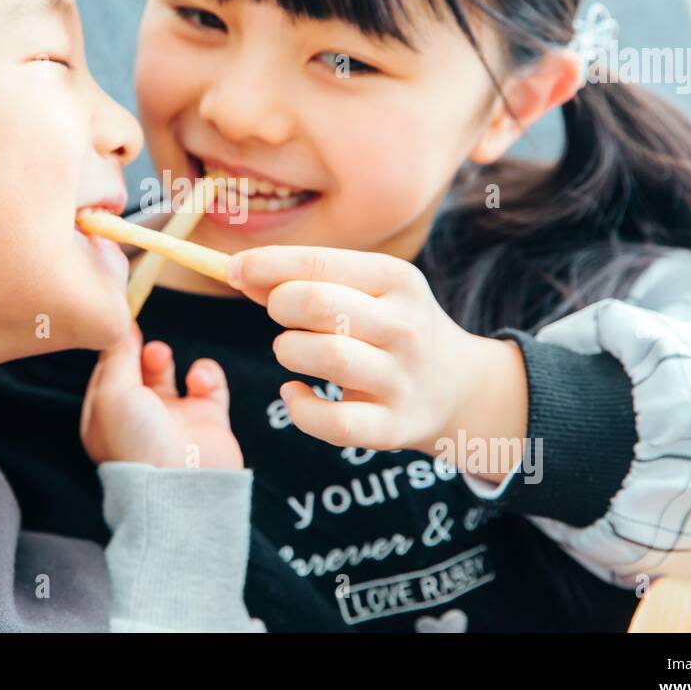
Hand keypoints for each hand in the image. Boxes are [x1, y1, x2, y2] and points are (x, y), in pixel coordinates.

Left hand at [81, 325, 243, 469]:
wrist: (183, 485)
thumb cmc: (137, 442)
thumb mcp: (112, 393)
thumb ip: (117, 354)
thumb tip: (121, 325)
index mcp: (107, 417)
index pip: (105, 373)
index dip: (112, 346)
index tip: (119, 319)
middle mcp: (138, 418)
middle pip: (134, 370)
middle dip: (137, 350)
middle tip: (138, 340)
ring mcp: (173, 418)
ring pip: (167, 373)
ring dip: (163, 358)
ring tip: (161, 358)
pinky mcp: (208, 418)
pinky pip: (208, 382)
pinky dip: (205, 373)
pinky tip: (198, 380)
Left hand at [227, 246, 527, 468]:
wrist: (457, 387)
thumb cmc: (390, 327)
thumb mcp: (367, 289)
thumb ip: (306, 278)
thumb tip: (240, 272)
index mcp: (397, 279)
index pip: (319, 262)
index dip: (265, 265)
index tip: (233, 270)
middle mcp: (405, 327)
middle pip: (319, 304)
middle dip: (280, 305)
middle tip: (279, 315)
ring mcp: (401, 379)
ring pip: (326, 357)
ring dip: (288, 351)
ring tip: (291, 351)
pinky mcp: (392, 427)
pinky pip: (332, 421)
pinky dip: (300, 408)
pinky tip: (296, 393)